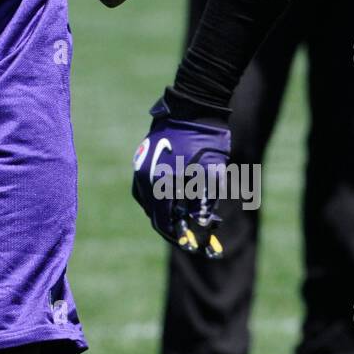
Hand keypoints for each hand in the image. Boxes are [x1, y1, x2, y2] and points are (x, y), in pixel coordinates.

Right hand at [131, 97, 228, 255]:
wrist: (194, 106)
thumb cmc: (206, 141)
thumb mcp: (211, 175)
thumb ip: (204, 202)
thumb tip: (201, 223)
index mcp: (158, 184)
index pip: (162, 222)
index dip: (178, 236)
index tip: (193, 246)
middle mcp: (144, 177)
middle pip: (154, 213)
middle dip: (174, 225)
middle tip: (191, 233)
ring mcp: (141, 166)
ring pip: (149, 200)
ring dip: (166, 210)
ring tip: (185, 216)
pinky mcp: (144, 157)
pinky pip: (148, 185)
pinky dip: (160, 195)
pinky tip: (177, 196)